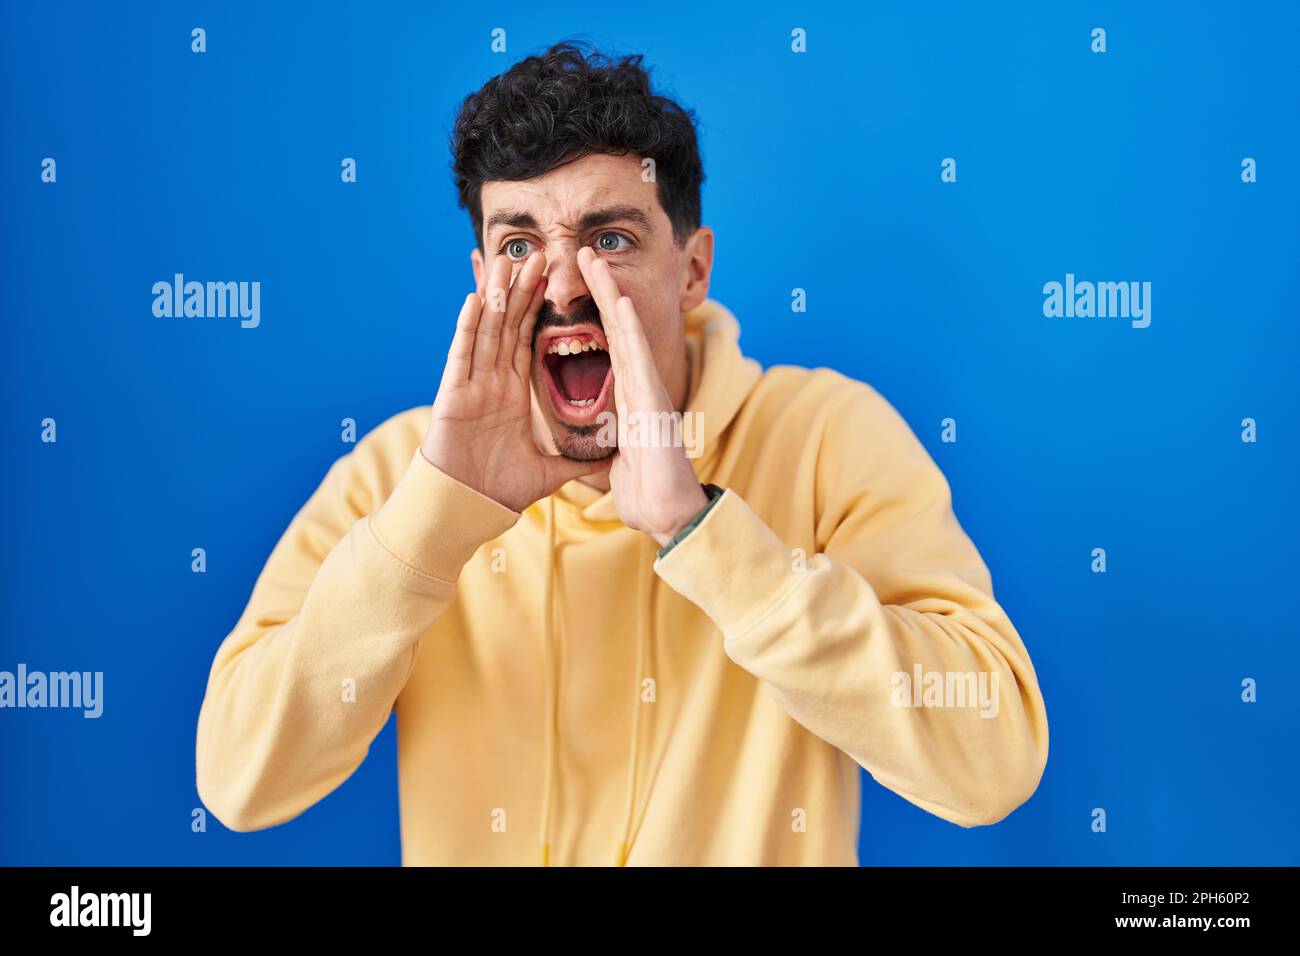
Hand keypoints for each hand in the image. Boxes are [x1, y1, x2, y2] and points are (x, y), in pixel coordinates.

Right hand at [421, 251, 608, 511]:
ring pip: (486, 330)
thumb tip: (606, 461)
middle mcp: (492, 382)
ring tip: (506, 261)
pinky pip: (462, 355)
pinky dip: (468, 327)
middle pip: (508, 325)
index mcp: (513, 393)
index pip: (527, 340)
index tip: (551, 280)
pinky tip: (475, 298)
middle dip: (521, 290)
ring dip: (495, 295)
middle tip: (536, 255)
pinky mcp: (453, 396)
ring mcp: (471, 386)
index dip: (538, 310)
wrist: (467, 511)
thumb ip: (574, 459)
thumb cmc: (499, 490)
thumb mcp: (548, 470)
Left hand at [576, 246, 708, 545]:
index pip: (606, 345)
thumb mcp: (612, 459)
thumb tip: (587, 449)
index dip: (591, 313)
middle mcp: (638, 384)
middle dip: (599, 287)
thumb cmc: (645, 491)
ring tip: (594, 258)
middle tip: (583, 252)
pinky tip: (620, 298)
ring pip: (626, 331)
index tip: (574, 286)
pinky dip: (630, 326)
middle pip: (615, 326)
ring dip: (610, 292)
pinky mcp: (653, 399)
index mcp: (626, 395)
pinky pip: (638, 356)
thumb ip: (602, 446)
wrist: (668, 514)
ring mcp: (647, 388)